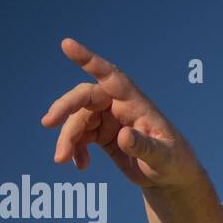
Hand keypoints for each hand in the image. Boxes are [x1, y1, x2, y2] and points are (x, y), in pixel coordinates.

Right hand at [41, 38, 206, 191]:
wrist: (172, 178)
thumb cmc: (174, 164)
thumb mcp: (164, 159)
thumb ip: (145, 147)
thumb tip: (123, 135)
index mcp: (137, 104)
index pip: (111, 76)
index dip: (89, 60)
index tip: (67, 44)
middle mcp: (120, 106)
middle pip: (85, 97)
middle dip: (65, 107)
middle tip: (48, 122)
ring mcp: (110, 119)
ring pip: (78, 119)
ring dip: (67, 138)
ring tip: (61, 160)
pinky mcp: (104, 135)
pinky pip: (80, 135)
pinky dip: (74, 149)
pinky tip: (80, 165)